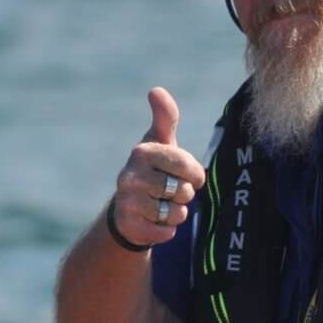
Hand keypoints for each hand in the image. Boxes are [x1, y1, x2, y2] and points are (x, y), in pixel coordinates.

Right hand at [107, 88, 206, 248]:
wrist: (128, 209)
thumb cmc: (153, 169)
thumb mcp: (161, 142)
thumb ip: (165, 117)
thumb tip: (155, 90)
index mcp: (142, 152)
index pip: (188, 167)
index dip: (195, 175)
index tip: (188, 175)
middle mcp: (130, 176)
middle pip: (183, 191)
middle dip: (184, 194)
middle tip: (171, 191)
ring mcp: (128, 202)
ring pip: (176, 213)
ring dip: (177, 213)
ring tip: (163, 205)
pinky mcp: (130, 226)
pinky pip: (166, 232)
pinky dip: (167, 230)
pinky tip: (155, 221)